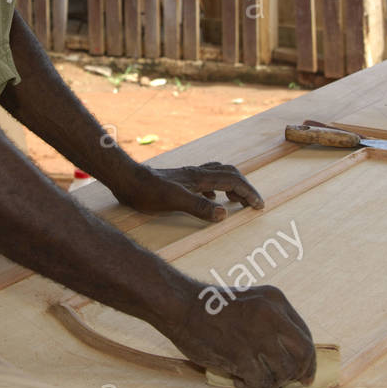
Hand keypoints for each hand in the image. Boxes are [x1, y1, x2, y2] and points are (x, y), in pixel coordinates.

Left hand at [115, 162, 263, 221]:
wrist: (127, 181)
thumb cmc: (148, 192)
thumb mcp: (174, 201)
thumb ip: (199, 207)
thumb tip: (225, 214)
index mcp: (200, 178)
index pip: (233, 181)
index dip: (248, 193)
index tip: (259, 206)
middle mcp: (197, 173)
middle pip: (229, 174)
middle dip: (245, 187)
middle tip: (253, 203)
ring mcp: (188, 176)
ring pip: (218, 174)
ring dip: (232, 186)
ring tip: (236, 201)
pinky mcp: (179, 180)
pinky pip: (205, 181)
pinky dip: (215, 189)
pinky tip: (211, 199)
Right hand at [168, 285, 316, 387]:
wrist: (180, 305)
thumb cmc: (210, 308)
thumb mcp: (251, 302)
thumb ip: (272, 323)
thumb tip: (289, 357)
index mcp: (275, 299)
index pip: (305, 334)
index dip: (307, 359)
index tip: (302, 373)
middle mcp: (272, 315)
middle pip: (304, 353)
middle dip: (298, 372)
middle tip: (286, 382)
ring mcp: (258, 334)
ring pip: (284, 371)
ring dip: (271, 382)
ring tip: (252, 379)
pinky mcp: (242, 353)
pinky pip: (261, 381)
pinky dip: (252, 387)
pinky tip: (238, 380)